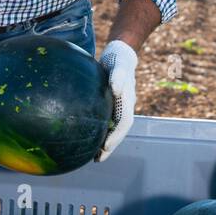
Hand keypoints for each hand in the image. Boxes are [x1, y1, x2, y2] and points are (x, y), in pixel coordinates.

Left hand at [97, 40, 137, 161]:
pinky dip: (100, 132)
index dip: (116, 136)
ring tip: (94, 156)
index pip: (124, 123)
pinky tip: (87, 138)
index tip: (106, 146)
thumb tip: (115, 89)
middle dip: (110, 146)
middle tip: (98, 159)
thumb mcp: (118, 65)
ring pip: (114, 129)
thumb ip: (118, 76)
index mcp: (127, 101)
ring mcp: (119, 108)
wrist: (120, 55)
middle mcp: (125, 107)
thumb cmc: (118, 59)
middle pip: (119, 131)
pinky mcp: (111, 106)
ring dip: (106, 143)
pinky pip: (106, 122)